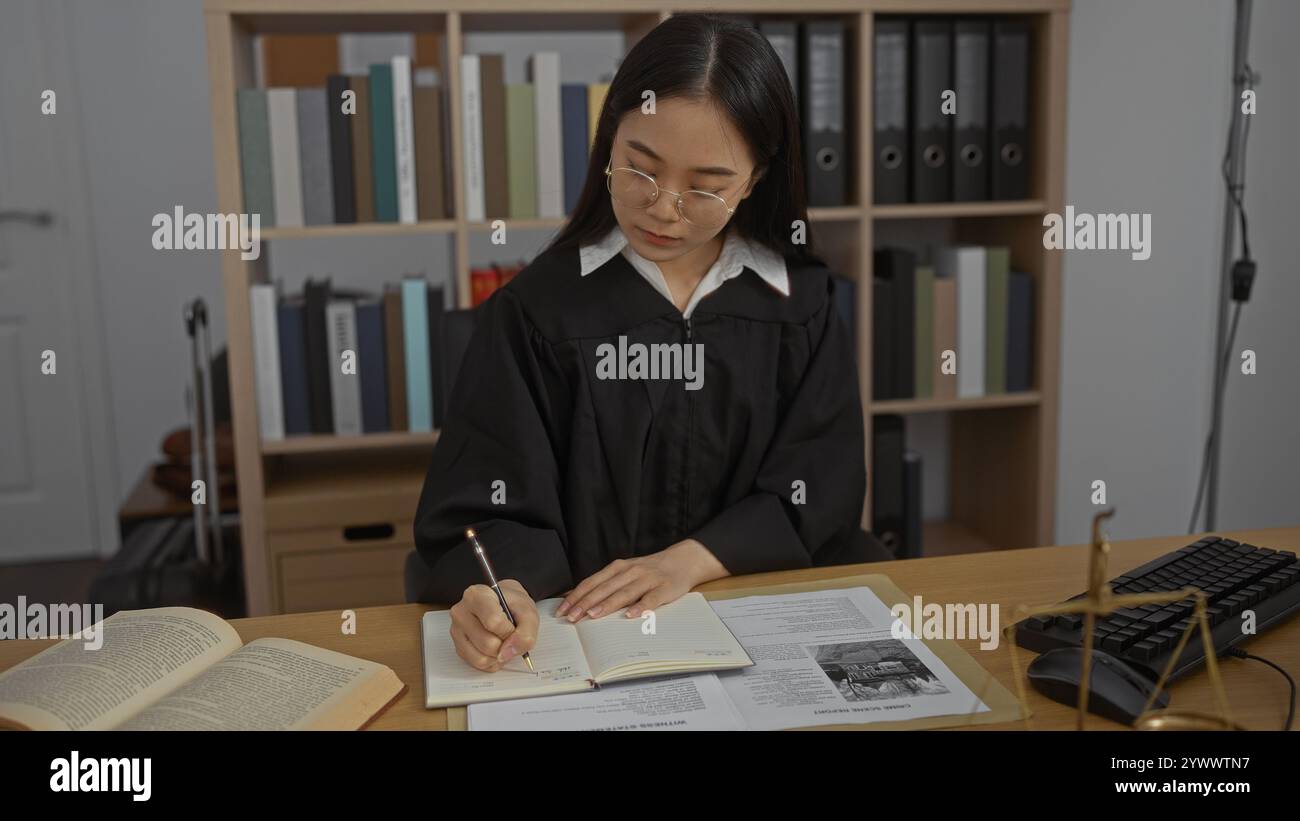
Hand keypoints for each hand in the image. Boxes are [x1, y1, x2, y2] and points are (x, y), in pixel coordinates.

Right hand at [448, 579, 537, 671]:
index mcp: (476, 596)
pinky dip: (492, 662)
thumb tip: (509, 652)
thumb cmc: (513, 606)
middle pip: (488, 644)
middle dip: (505, 645)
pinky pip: (477, 664)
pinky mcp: (458, 646)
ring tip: (503, 642)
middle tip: (509, 634)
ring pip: (481, 658)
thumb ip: (525, 632)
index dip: (509, 631)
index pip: (493, 622)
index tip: (512, 625)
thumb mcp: (528, 612)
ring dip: (499, 656)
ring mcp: (457, 631)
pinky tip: (496, 649)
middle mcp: (461, 612)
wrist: (505, 606)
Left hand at [556, 539, 728, 622]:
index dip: (576, 596)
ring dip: (607, 604)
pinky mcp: (665, 588)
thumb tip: (580, 601)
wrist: (683, 560)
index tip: (562, 610)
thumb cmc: (650, 571)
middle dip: (586, 603)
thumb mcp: (627, 572)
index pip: (592, 582)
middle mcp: (631, 571)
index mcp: (618, 568)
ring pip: (624, 593)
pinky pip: (651, 599)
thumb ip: (608, 584)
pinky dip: (640, 606)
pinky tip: (631, 615)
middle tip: (571, 618)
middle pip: (605, 588)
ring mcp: (648, 579)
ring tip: (593, 616)